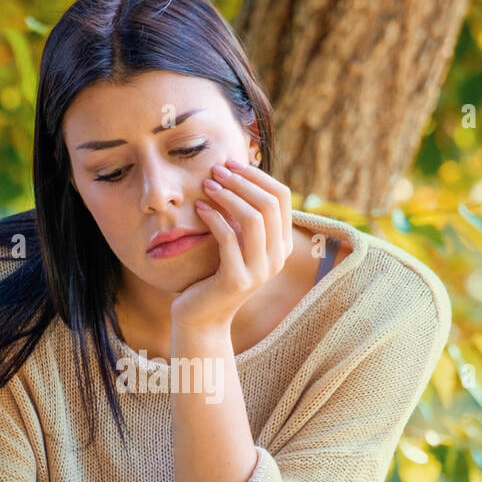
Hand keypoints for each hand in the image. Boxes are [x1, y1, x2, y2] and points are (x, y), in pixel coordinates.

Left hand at [170, 157, 294, 331]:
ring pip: (252, 218)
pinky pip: (228, 238)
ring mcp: (260, 271)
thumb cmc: (214, 274)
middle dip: (241, 181)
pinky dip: (213, 217)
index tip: (231, 164)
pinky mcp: (237, 280)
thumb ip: (244, 217)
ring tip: (207, 185)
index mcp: (282, 245)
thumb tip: (237, 174)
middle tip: (216, 170)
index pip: (282, 197)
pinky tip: (199, 207)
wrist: (202, 317)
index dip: (257, 175)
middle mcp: (277, 258)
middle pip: (269, 203)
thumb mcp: (236, 242)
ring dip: (228, 196)